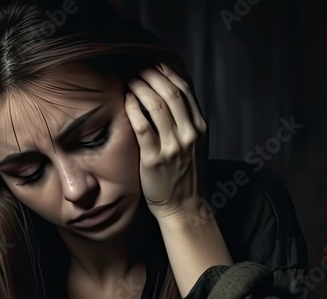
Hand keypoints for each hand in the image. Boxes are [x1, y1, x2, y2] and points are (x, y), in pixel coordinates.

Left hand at [125, 63, 207, 220]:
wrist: (184, 207)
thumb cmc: (185, 174)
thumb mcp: (194, 144)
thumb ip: (186, 120)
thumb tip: (170, 92)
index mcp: (200, 127)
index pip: (186, 88)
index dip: (168, 71)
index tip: (153, 63)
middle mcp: (189, 134)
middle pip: (170, 92)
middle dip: (151, 74)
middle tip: (136, 68)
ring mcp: (172, 146)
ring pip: (156, 104)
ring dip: (140, 87)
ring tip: (129, 80)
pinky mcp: (154, 158)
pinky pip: (141, 125)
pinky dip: (132, 108)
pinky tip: (126, 100)